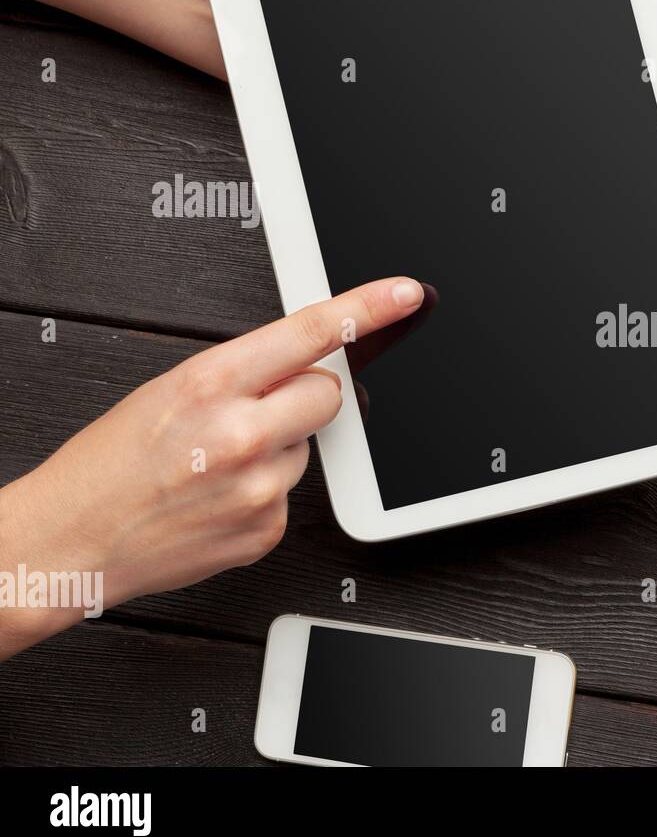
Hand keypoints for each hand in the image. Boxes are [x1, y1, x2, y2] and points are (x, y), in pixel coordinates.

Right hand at [0, 277, 426, 657]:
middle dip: (306, 395)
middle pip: (328, 394)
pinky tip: (219, 497)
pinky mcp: (268, 529)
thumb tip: (307, 361)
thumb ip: (246, 373)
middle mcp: (241, 434)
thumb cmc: (110, 463)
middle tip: (257, 411)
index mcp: (210, 383)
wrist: (70, 542)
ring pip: (309, 446)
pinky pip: (292, 493)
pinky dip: (265, 492)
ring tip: (216, 465)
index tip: (407, 295)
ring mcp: (259, 487)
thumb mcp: (169, 390)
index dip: (366, 310)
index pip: (309, 332)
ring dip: (278, 448)